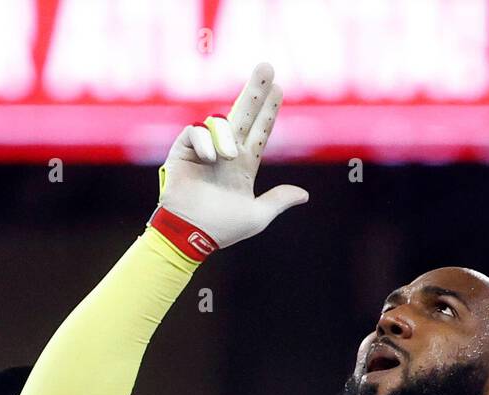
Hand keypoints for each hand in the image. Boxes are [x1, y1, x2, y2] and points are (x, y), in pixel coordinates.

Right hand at [154, 62, 308, 251]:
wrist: (191, 233)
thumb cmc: (222, 228)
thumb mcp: (258, 215)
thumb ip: (279, 200)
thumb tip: (304, 194)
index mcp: (244, 165)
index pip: (260, 131)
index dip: (269, 111)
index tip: (279, 88)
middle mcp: (226, 152)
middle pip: (244, 113)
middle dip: (255, 90)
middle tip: (267, 66)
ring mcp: (205, 149)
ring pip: (220, 122)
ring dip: (226, 135)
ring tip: (229, 157)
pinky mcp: (183, 150)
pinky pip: (196, 131)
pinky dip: (206, 142)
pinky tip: (210, 159)